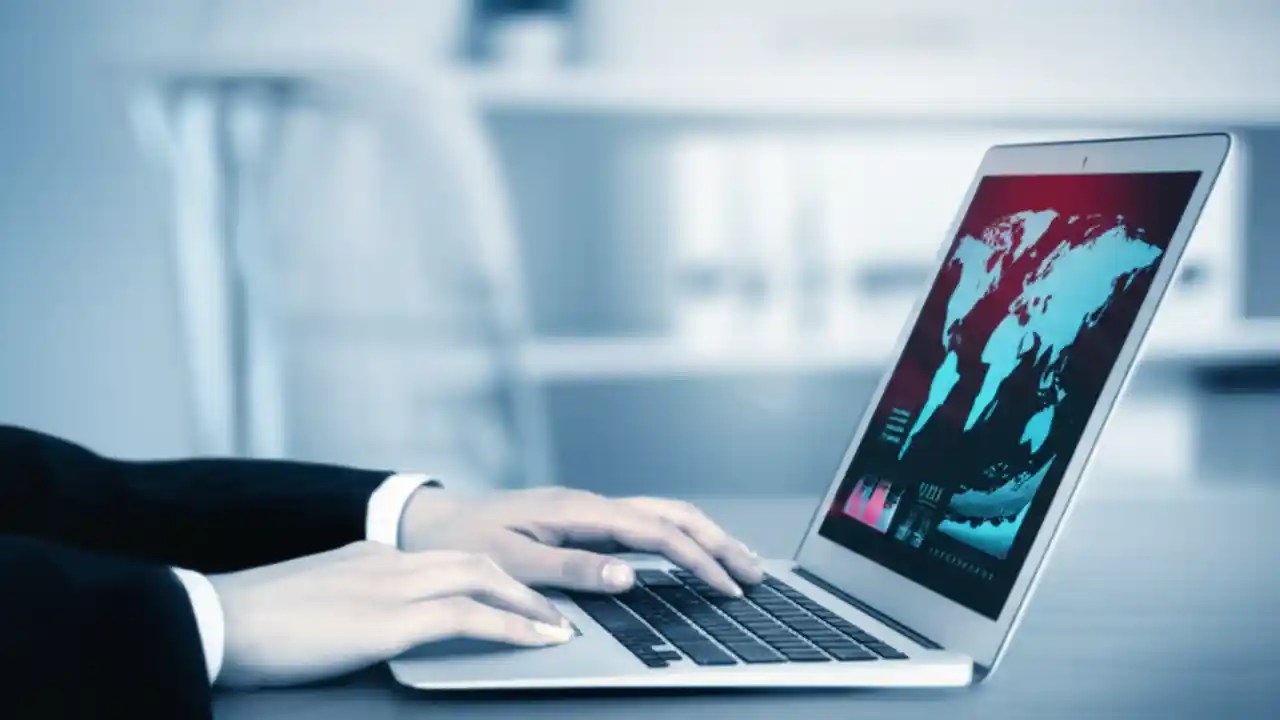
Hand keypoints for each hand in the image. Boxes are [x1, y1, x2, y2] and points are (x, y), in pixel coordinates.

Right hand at [208, 541, 573, 687]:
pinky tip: (534, 641)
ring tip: (557, 627)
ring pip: (482, 578)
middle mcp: (386, 561)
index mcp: (367, 557)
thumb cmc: (249, 625)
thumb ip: (347, 607)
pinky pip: (467, 617)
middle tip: (551, 610)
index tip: (510, 593)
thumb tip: (364, 628)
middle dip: (519, 583)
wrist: (214, 620)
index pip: (442, 558)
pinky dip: (509, 626)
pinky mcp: (389, 620)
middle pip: (474, 559)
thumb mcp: (311, 606)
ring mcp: (390, 586)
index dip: (486, 575)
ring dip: (527, 603)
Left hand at [399, 487, 763, 596]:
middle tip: (756, 574)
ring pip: (662, 513)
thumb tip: (629, 575)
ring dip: (704, 535)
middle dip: (718, 542)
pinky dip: (679, 535)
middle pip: (672, 514)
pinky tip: (691, 551)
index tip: (728, 586)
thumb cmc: (464, 541)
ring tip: (739, 561)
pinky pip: (644, 521)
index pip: (656, 532)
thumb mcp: (512, 562)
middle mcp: (590, 503)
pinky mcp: (583, 519)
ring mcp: (588, 509)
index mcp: (578, 510)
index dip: (697, 559)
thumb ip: (571, 569)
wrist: (430, 521)